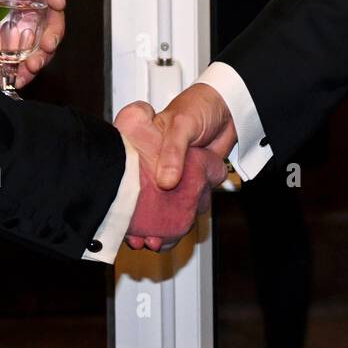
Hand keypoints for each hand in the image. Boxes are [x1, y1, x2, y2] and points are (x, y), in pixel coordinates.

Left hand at [0, 0, 65, 88]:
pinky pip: (33, 60)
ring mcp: (30, 28)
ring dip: (43, 56)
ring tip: (32, 67)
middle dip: (54, 32)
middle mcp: (31, 5)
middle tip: (48, 46)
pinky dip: (28, 72)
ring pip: (46, 41)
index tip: (58, 3)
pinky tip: (21, 79)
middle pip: (53, 15)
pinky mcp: (24, 49)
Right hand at [115, 100, 228, 252]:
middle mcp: (156, 164)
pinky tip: (176, 228)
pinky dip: (183, 216)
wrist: (227, 109)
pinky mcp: (192, 182)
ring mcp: (174, 175)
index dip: (122, 197)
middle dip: (141, 220)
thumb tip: (166, 181)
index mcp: (144, 146)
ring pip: (165, 205)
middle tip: (138, 236)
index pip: (127, 174)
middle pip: (144, 196)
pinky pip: (186, 204)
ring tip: (154, 238)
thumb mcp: (181, 125)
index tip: (120, 217)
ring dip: (162, 223)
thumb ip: (173, 151)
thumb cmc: (197, 108)